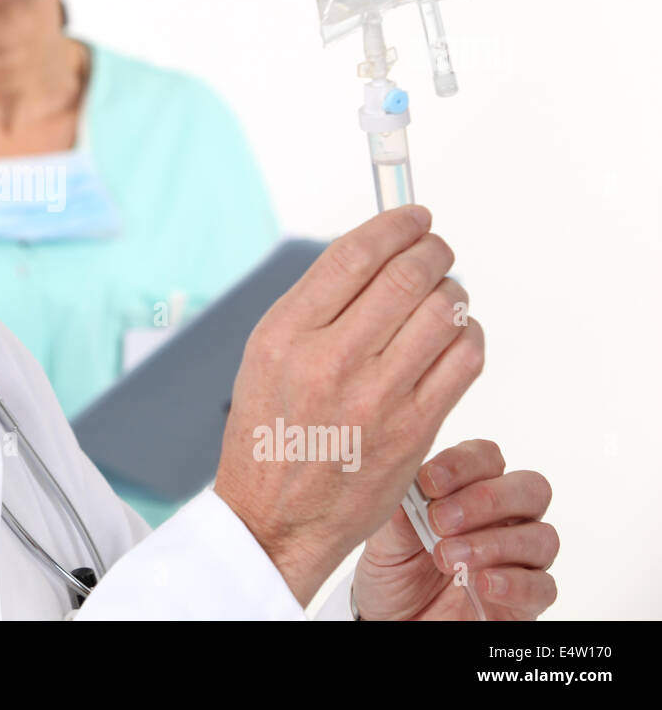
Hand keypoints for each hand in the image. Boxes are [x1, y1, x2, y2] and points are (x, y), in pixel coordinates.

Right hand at [213, 205, 483, 605]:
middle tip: (436, 249)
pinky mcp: (415, 428)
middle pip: (406, 275)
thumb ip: (314, 307)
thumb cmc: (270, 435)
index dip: (394, 226)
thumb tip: (373, 257)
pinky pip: (465, 358)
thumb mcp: (265, 356)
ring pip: (443, 311)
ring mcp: (377, 396)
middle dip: (432, 251)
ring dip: (453, 291)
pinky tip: (454, 336)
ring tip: (445, 294)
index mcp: (285, 334)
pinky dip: (468, 335)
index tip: (413, 217)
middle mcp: (330, 360)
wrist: (275, 516)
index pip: (355, 255)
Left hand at [353, 439, 558, 619]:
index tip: (429, 481)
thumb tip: (406, 482)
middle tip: (441, 520)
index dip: (462, 464)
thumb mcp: (385, 540)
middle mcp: (505, 520)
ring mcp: (520, 559)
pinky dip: (514, 582)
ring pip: (541, 536)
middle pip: (529, 489)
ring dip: (494, 543)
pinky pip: (543, 586)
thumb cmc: (395, 572)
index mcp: (469, 491)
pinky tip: (482, 582)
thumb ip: (399, 512)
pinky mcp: (527, 600)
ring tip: (447, 558)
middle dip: (486, 500)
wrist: (395, 620)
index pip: (486, 458)